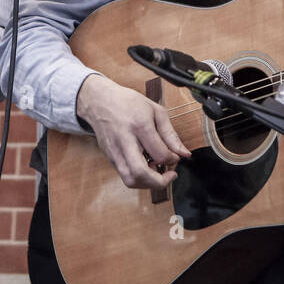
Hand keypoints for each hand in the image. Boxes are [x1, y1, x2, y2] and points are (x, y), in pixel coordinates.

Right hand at [76, 73, 190, 190]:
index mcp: (139, 126)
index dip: (172, 160)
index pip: (159, 154)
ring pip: (130, 180)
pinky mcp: (110, 157)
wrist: (99, 101)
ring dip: (148, 183)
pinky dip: (139, 177)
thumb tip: (184, 153)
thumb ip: (171, 135)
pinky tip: (146, 166)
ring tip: (157, 171)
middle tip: (169, 175)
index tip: (175, 157)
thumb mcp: (155, 111)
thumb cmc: (128, 103)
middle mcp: (124, 141)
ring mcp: (114, 151)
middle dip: (159, 182)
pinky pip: (125, 175)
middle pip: (140, 174)